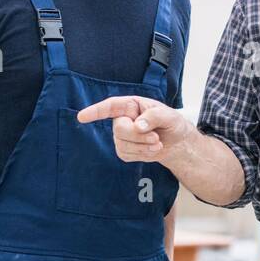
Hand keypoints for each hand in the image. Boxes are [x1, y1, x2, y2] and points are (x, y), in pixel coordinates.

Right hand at [76, 96, 191, 163]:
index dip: (95, 111)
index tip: (82, 117)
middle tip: (156, 137)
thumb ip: (154, 117)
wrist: (177, 142)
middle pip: (120, 129)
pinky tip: (152, 150)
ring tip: (158, 143)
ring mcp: (121, 136)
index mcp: (130, 105)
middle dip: (139, 136)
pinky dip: (142, 155)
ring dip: (143, 147)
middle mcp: (122, 119)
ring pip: (122, 144)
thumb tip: (137, 125)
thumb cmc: (172, 123)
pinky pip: (126, 155)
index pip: (110, 107)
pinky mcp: (124, 150)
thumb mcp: (169, 115)